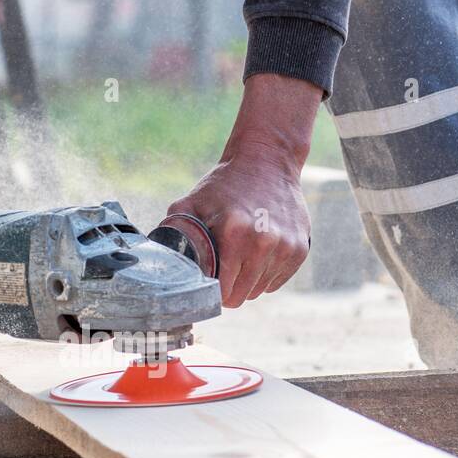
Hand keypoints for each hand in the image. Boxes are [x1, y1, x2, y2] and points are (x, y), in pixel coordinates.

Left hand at [167, 73, 321, 307]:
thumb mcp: (192, 203)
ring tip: (241, 256)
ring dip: (248, 281)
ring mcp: (286, 247)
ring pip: (260, 290)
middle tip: (223, 271)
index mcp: (234, 233)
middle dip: (230, 289)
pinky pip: (277, 281)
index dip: (213, 292)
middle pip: (242, 296)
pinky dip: (266, 274)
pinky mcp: (300, 249)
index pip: (223, 291)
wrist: (268, 161)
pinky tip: (258, 254)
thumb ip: (174, 231)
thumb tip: (157, 260)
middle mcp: (264, 242)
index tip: (209, 282)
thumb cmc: (225, 185)